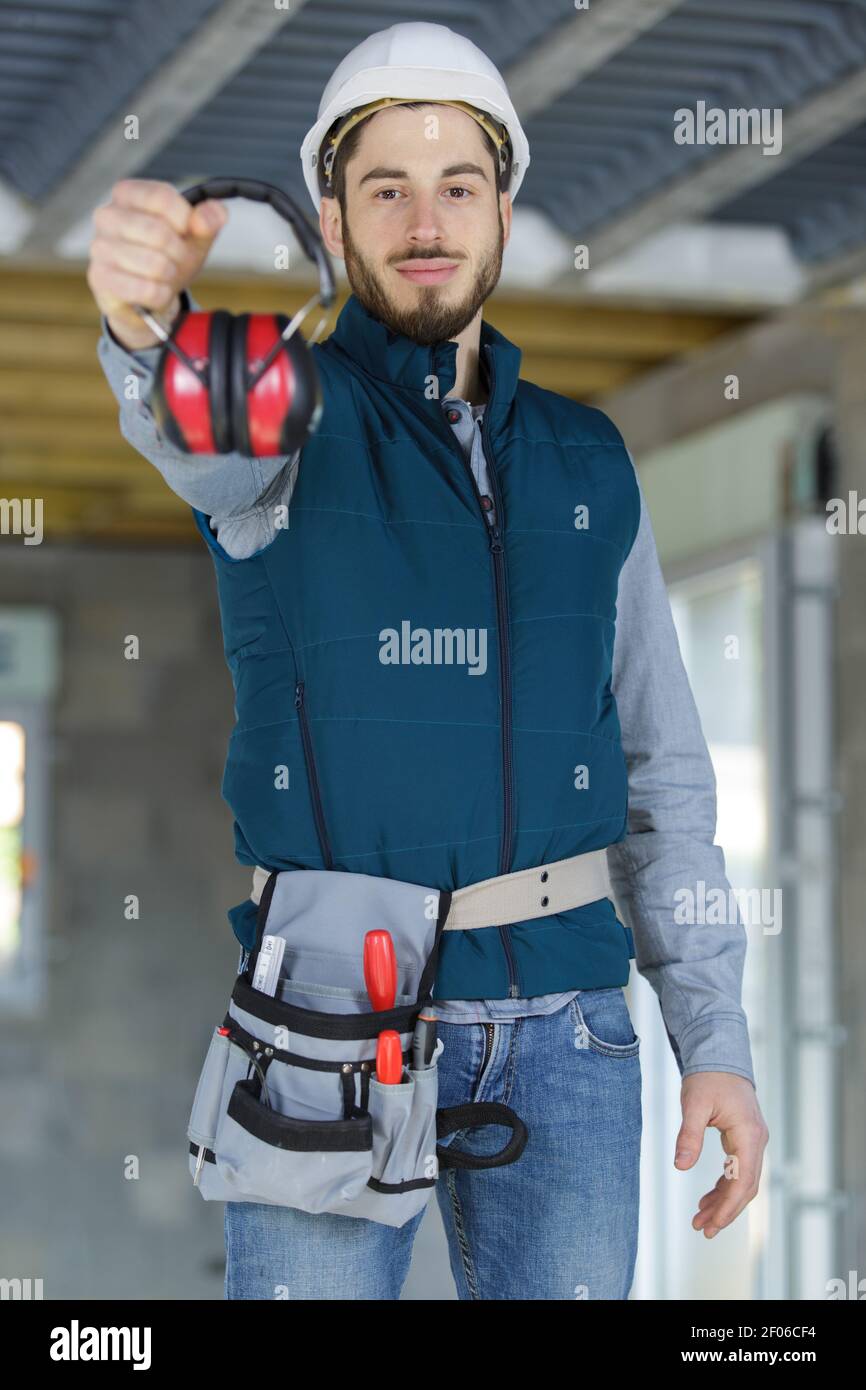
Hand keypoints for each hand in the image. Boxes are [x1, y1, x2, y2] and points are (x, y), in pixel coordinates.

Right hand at [87, 178, 227, 349]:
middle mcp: (107, 215)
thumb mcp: (193, 237)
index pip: (161, 196)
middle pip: (157, 232)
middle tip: (177, 259)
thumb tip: (215, 213)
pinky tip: (157, 293)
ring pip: (153, 263)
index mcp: (127, 194)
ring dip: (170, 276)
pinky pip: (145, 289)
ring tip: (165, 276)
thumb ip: (208, 221)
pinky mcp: (100, 278)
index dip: (184, 219)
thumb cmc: (168, 258)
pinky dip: (161, 296)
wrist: (147, 297)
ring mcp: (100, 247)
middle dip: (179, 253)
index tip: (186, 231)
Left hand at [674, 1071, 768, 1237]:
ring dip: (723, 1201)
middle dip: (725, 1211)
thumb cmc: (708, 1077)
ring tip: (701, 1219)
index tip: (712, 1225)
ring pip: (742, 1181)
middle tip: (702, 1229)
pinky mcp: (743, 1140)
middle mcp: (756, 1141)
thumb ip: (689, 1135)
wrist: (720, 1056)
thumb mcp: (694, 1104)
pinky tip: (707, 1199)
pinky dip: (723, 1186)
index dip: (728, 1206)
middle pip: (746, 1187)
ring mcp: (752, 1141)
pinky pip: (737, 1171)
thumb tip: (680, 1166)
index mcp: (748, 1135)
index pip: (743, 1181)